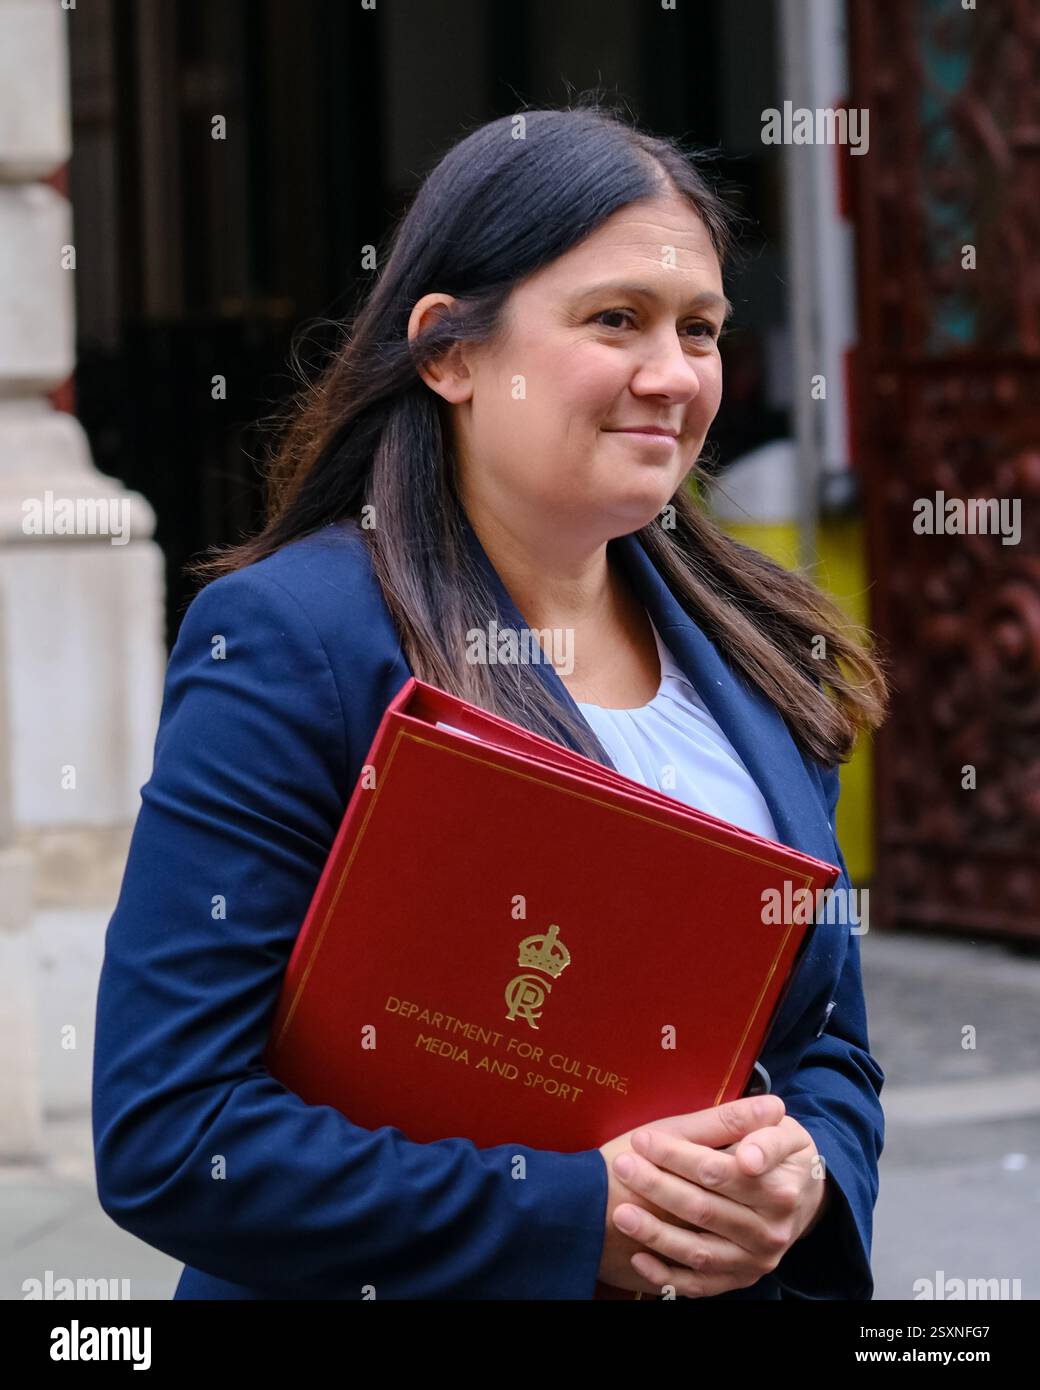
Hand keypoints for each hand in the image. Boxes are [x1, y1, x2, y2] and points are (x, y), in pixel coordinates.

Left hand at [610, 1095, 830, 1296]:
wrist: (802, 1196)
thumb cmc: (778, 1153)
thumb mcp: (780, 1130)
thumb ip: (756, 1129)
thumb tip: (749, 1157)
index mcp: (779, 1191)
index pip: (719, 1172)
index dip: (678, 1156)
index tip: (643, 1140)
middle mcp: (770, 1233)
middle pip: (704, 1210)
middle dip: (657, 1187)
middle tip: (621, 1166)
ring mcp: (754, 1261)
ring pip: (698, 1252)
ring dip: (655, 1234)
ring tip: (621, 1213)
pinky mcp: (739, 1279)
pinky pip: (700, 1285)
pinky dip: (667, 1276)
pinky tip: (639, 1258)